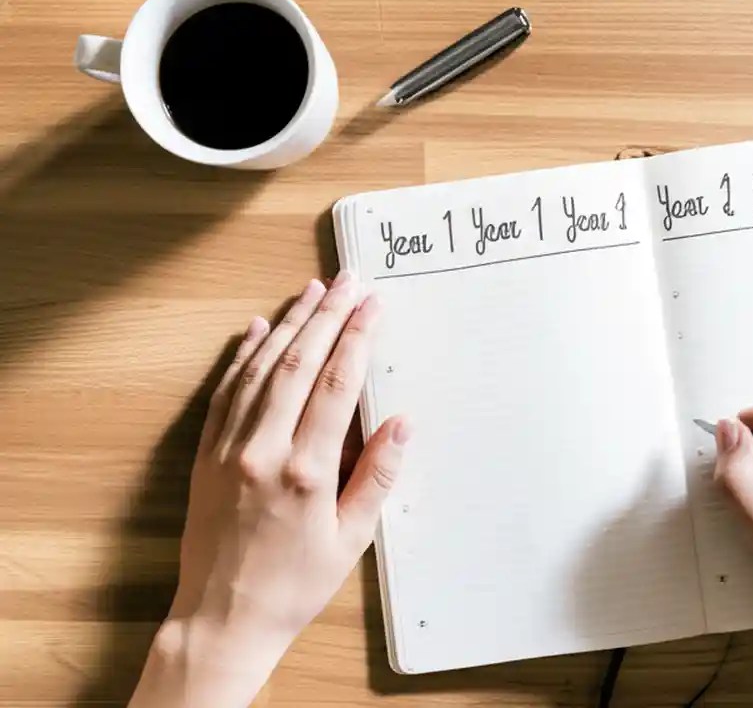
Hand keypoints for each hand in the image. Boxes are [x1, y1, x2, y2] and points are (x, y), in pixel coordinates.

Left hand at [131, 272, 410, 707]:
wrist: (222, 619)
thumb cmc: (293, 586)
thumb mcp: (352, 540)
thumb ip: (377, 477)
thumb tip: (401, 424)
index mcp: (306, 472)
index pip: (335, 386)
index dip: (356, 339)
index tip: (371, 305)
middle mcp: (263, 451)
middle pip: (298, 364)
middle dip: (326, 316)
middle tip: (346, 280)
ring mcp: (228, 450)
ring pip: (260, 371)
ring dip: (288, 326)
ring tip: (310, 292)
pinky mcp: (205, 456)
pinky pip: (225, 393)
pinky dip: (243, 358)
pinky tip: (258, 331)